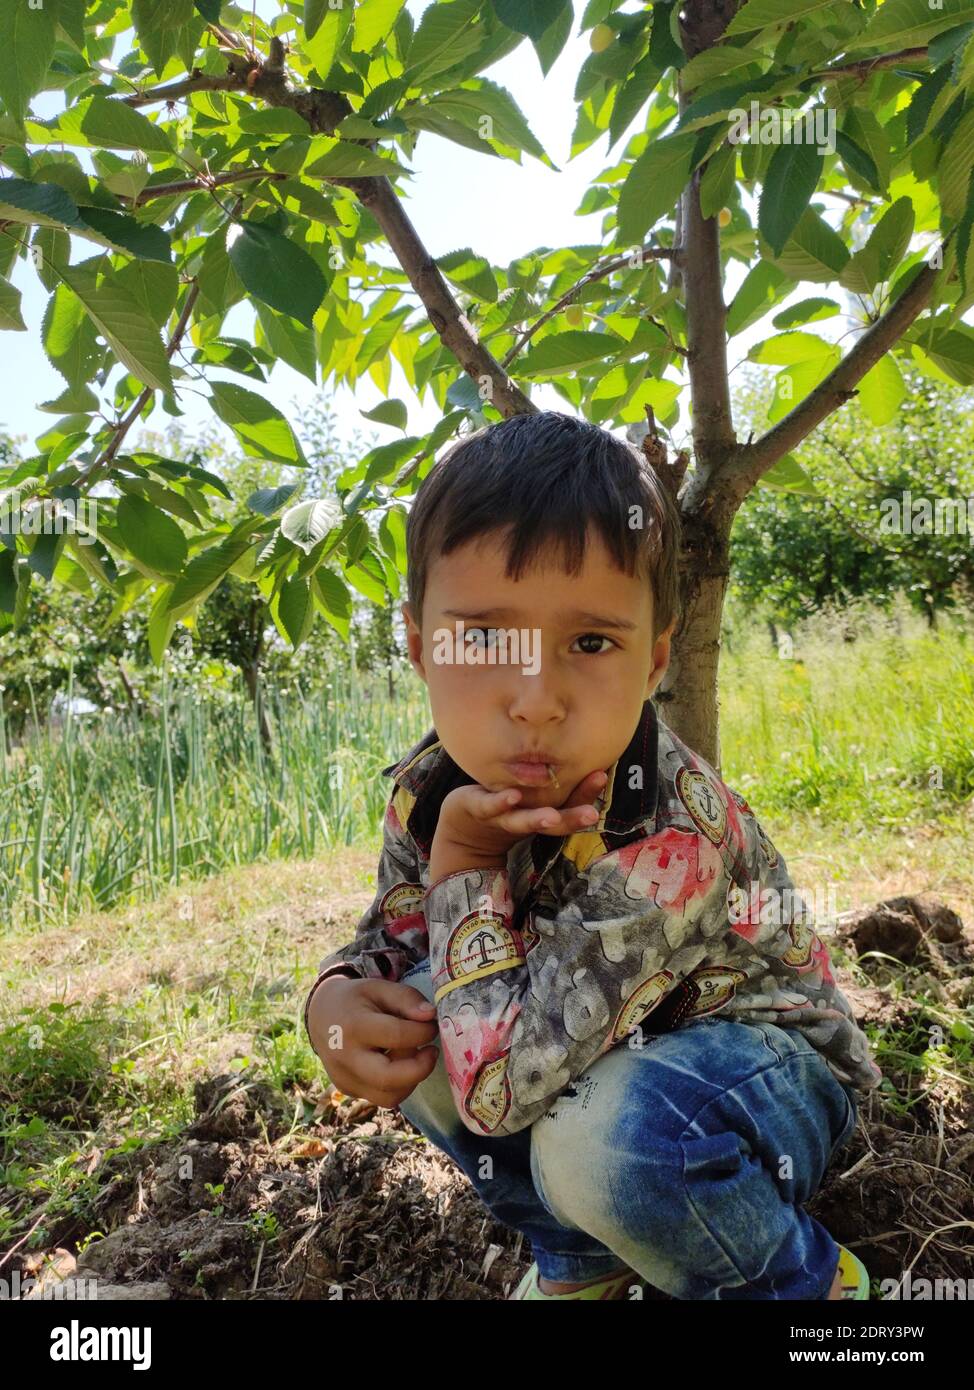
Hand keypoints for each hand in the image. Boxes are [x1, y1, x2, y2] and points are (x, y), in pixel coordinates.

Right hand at [306, 975, 439, 1108]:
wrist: (320, 1015)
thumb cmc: (356, 999)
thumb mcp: (379, 988)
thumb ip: (406, 998)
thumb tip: (431, 1016)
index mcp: (353, 1026)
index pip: (397, 1035)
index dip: (423, 1032)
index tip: (433, 1025)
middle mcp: (345, 1057)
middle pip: (389, 1079)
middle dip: (421, 1068)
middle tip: (431, 1051)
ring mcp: (344, 1078)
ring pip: (389, 1097)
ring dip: (411, 1079)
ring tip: (413, 1055)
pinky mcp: (347, 1090)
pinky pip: (382, 1097)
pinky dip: (398, 1084)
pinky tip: (398, 1063)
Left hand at [429, 768, 608, 880]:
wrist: (462, 826)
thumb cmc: (503, 800)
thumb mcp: (529, 788)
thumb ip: (550, 773)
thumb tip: (579, 740)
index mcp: (543, 812)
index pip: (570, 804)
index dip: (586, 793)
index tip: (602, 775)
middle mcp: (527, 820)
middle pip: (553, 823)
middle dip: (573, 818)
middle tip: (592, 815)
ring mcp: (503, 817)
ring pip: (522, 821)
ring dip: (537, 821)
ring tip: (551, 817)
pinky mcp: (480, 809)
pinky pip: (491, 807)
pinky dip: (502, 803)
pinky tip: (512, 796)